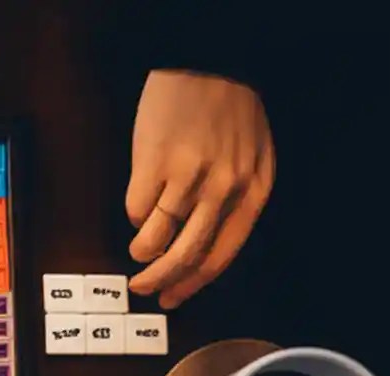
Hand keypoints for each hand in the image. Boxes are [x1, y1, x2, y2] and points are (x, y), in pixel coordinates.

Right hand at [126, 69, 275, 308]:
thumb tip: (205, 244)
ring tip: (138, 252)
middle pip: (186, 255)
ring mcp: (188, 177)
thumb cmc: (230, 109)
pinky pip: (137, 209)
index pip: (221, 255)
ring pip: (156, 239)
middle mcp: (224, 190)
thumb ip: (238, 198)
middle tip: (144, 288)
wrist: (207, 64)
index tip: (174, 298)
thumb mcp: (254, 157)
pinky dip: (135, 217)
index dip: (194, 284)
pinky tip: (139, 210)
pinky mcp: (155, 164)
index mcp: (252, 191)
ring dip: (142, 253)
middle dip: (160, 281)